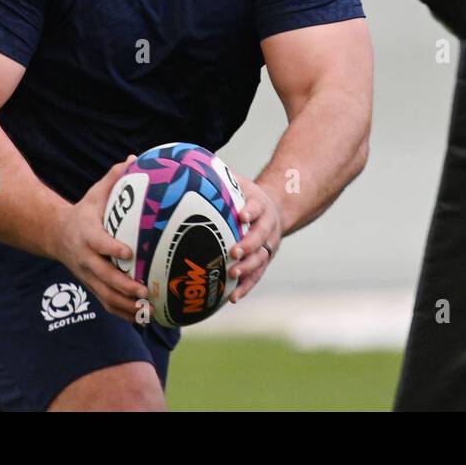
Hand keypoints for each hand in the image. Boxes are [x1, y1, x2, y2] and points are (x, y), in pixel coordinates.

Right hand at [51, 154, 149, 322]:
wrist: (57, 235)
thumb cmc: (85, 212)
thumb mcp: (95, 193)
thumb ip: (114, 178)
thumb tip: (133, 157)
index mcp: (87, 235)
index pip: (98, 243)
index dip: (111, 248)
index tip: (128, 251)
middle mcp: (85, 259)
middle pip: (102, 276)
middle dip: (123, 286)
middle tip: (144, 289)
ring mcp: (88, 276)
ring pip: (105, 295)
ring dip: (126, 305)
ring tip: (148, 308)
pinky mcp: (92, 286)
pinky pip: (107, 304)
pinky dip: (123, 313)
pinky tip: (143, 317)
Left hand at [227, 173, 283, 302]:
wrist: (276, 208)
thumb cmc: (247, 195)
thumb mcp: (238, 182)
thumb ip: (219, 177)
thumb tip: (188, 166)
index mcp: (260, 205)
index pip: (257, 207)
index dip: (250, 211)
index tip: (241, 215)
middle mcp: (267, 226)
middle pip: (260, 236)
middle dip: (248, 245)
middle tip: (234, 252)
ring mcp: (268, 245)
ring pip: (261, 259)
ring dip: (247, 268)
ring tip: (232, 275)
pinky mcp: (265, 260)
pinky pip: (257, 276)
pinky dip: (246, 287)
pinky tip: (233, 298)